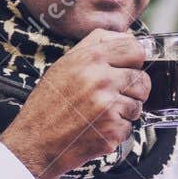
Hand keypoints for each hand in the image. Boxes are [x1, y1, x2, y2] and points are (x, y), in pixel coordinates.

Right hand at [0, 29, 150, 178]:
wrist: (34, 141)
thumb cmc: (48, 104)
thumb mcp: (65, 64)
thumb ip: (95, 46)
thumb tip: (126, 37)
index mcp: (90, 58)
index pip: (135, 49)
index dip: (135, 61)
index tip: (129, 69)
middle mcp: (101, 79)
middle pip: (143, 79)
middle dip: (133, 90)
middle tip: (114, 97)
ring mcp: (108, 106)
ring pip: (138, 105)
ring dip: (126, 112)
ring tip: (101, 114)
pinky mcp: (111, 129)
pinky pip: (130, 127)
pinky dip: (117, 131)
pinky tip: (97, 128)